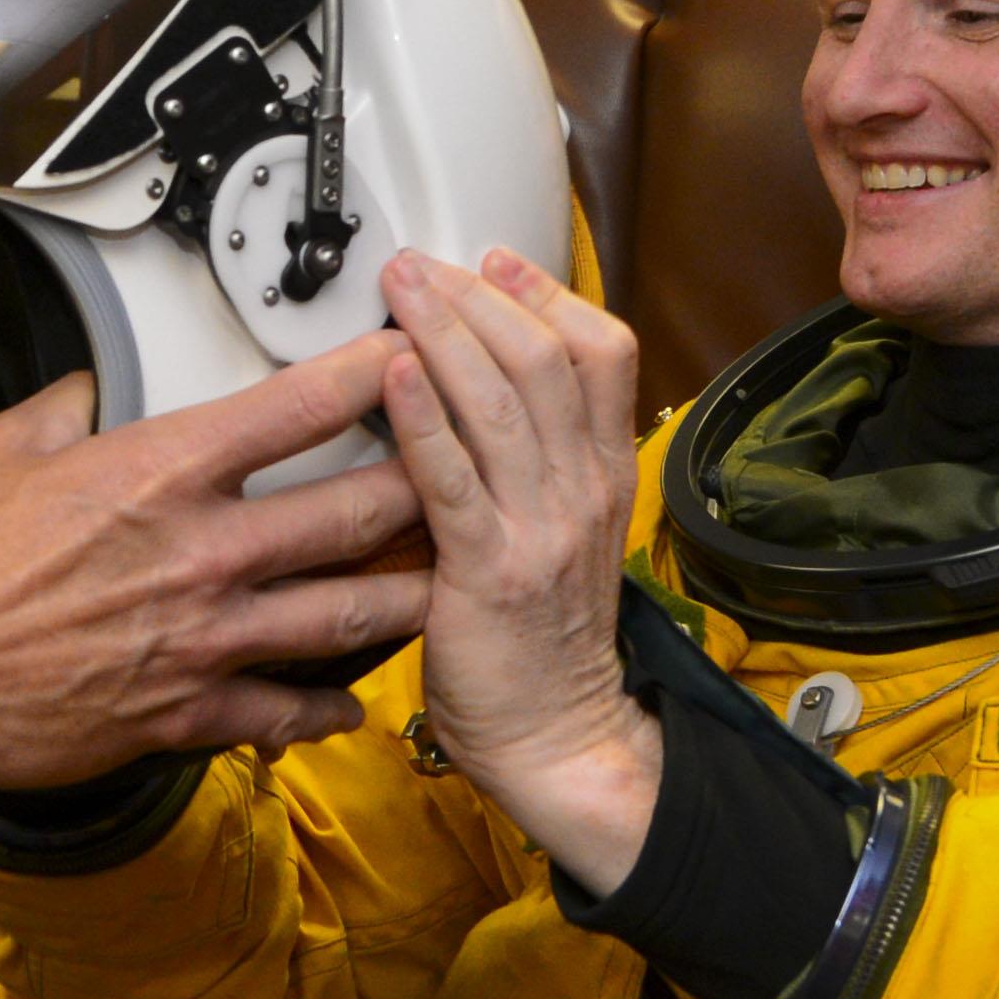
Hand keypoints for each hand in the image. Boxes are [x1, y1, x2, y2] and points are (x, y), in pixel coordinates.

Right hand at [0, 346, 430, 785]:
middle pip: (357, 511)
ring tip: (452, 583)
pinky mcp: (188, 712)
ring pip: (349, 614)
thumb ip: (63, 411)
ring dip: (410, 596)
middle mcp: (201, 554)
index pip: (296, 408)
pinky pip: (285, 709)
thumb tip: (88, 389)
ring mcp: (205, 638)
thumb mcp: (0, 451)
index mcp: (158, 474)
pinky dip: (327, 707)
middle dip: (425, 484)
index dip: (370, 374)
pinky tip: (351, 700)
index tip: (411, 356)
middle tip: (461, 468)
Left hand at [379, 247, 659, 885]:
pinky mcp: (489, 571)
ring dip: (445, 332)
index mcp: (605, 475)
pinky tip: (393, 374)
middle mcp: (582, 490)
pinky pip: (454, 479)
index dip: (545, 294)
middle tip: (420, 261)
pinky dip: (423, 419)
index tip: (492, 260)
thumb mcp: (564, 532)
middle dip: (478, 295)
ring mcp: (541, 528)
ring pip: (504, 401)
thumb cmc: (540, 640)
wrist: (557, 737)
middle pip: (546, 357)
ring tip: (399, 288)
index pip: (602, 352)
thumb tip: (486, 390)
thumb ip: (537, 463)